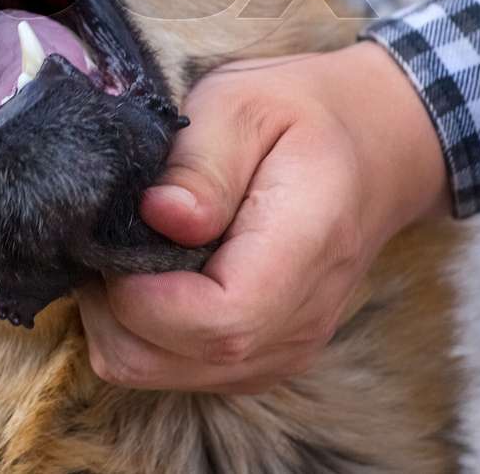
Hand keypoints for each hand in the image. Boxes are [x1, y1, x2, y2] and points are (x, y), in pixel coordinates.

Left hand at [78, 42, 448, 392]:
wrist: (377, 147)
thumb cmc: (302, 115)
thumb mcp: (245, 106)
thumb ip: (202, 165)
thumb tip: (160, 216)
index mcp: (305, 250)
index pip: (217, 324)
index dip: (140, 296)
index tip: (110, 238)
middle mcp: (298, 322)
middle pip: (171, 361)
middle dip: (110, 307)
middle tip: (103, 237)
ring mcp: (281, 350)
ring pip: (160, 373)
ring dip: (119, 320)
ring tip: (126, 249)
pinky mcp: (259, 357)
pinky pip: (175, 369)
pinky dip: (140, 331)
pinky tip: (150, 272)